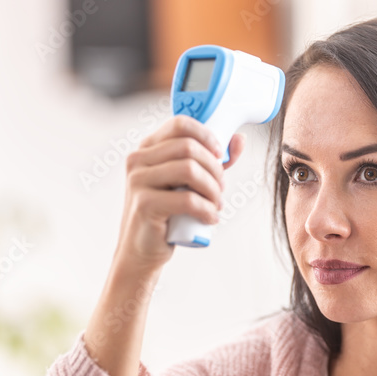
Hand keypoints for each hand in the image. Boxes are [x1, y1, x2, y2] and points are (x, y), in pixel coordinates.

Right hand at [111, 115, 245, 274]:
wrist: (141, 250)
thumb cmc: (167, 214)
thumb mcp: (186, 183)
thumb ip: (210, 160)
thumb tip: (239, 139)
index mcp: (147, 148)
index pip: (179, 124)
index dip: (206, 135)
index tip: (219, 155)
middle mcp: (138, 160)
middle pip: (188, 147)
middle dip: (214, 168)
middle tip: (221, 188)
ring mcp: (138, 181)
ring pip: (189, 170)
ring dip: (212, 189)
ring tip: (216, 204)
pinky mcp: (144, 204)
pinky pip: (187, 200)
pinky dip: (207, 209)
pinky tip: (211, 218)